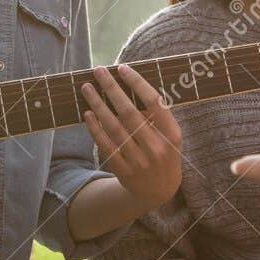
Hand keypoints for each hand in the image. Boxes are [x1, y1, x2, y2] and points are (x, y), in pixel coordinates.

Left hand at [80, 64, 182, 214]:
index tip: (123, 68)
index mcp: (172, 135)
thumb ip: (156, 115)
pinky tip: (87, 113)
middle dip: (112, 89)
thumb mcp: (170, 136)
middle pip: (129, 112)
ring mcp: (139, 161)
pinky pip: (106, 144)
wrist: (159, 191)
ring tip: (87, 88)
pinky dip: (95, 128)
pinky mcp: (124, 171)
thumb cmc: (164, 153)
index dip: (137, 83)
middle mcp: (156, 148)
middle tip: (99, 71)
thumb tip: (129, 85)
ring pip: (114, 127)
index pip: (155, 103)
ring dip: (98, 105)